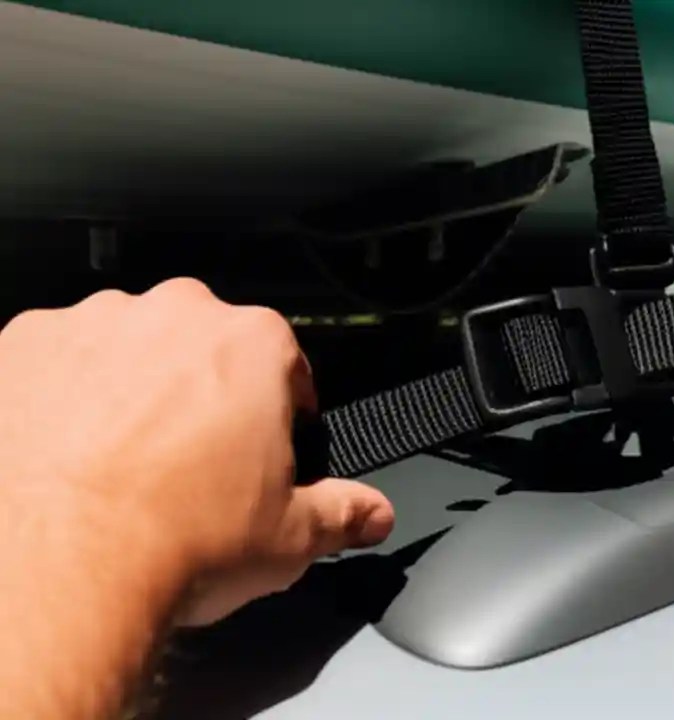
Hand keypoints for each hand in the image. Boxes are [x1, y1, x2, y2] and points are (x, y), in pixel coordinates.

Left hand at [0, 279, 393, 625]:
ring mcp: (90, 325)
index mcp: (252, 345)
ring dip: (128, 392)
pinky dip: (58, 400)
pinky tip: (65, 458)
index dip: (280, 413)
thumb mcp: (290, 538)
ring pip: (124, 349)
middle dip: (201, 395)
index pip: (286, 365)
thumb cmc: (172, 541)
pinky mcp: (18, 348)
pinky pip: (51, 364)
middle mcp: (173, 318)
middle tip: (190, 466)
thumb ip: (344, 513)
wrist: (56, 571)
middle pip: (202, 347)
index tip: (262, 450)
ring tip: (120, 466)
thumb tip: (371, 513)